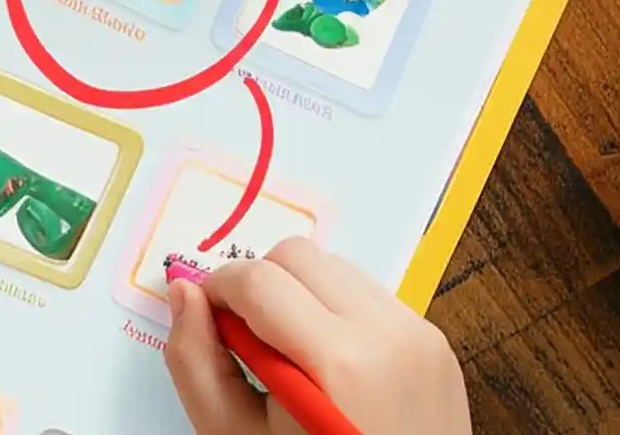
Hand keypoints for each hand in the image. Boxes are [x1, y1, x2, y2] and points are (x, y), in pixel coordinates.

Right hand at [164, 237, 471, 434]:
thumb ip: (196, 362)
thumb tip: (183, 293)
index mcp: (339, 362)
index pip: (258, 279)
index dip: (218, 289)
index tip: (209, 318)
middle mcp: (387, 334)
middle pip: (297, 256)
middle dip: (257, 283)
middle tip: (246, 337)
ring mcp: (418, 333)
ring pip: (334, 266)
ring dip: (298, 292)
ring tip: (290, 352)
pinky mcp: (435, 341)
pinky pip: (370, 293)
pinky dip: (336, 308)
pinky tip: (328, 360)